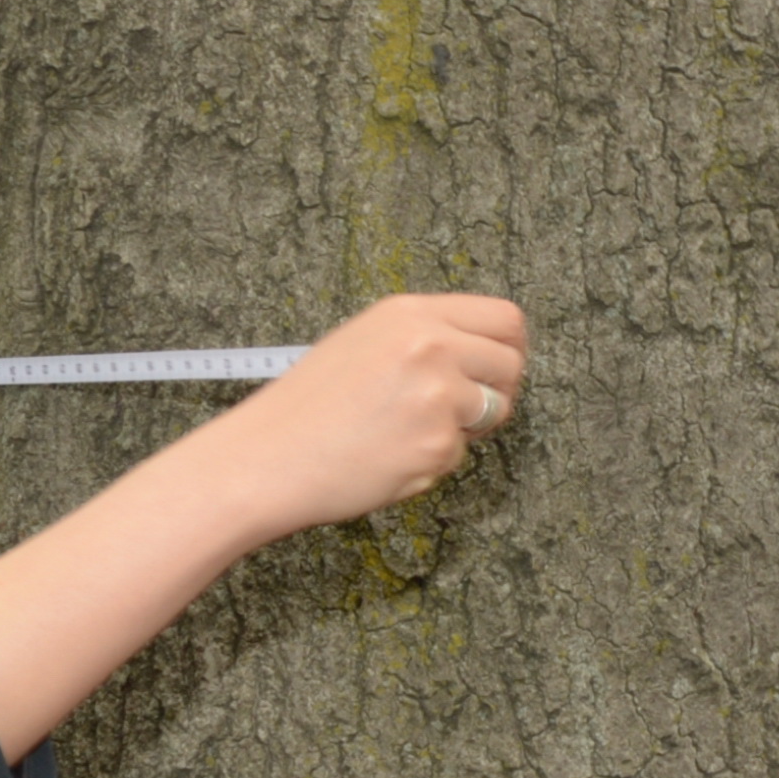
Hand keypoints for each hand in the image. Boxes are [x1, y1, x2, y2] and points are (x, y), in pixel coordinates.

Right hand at [203, 294, 528, 534]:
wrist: (267, 456)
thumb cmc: (305, 407)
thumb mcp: (362, 342)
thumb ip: (423, 338)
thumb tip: (477, 350)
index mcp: (410, 314)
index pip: (504, 317)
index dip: (508, 348)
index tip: (497, 369)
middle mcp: (431, 346)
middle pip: (512, 363)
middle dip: (498, 391)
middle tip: (464, 411)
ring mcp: (438, 395)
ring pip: (495, 411)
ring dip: (466, 429)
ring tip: (409, 432)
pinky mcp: (437, 444)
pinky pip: (460, 454)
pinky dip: (432, 462)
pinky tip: (389, 456)